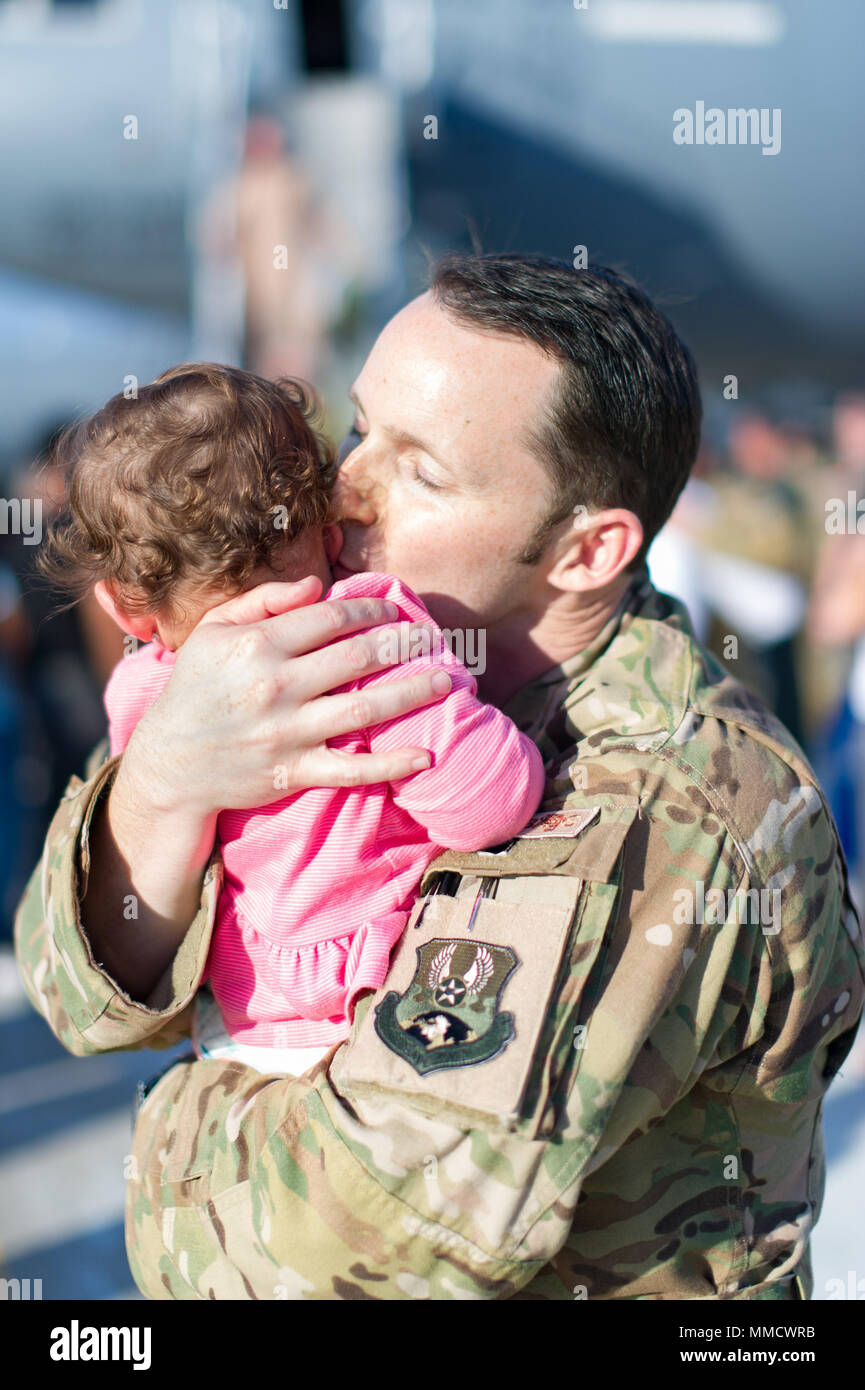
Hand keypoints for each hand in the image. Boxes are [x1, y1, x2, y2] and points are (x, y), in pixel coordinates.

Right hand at [123, 575, 451, 819]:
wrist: (169, 765)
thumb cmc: (193, 691)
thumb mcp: (211, 633)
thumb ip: (263, 601)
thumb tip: (317, 585)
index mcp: (257, 646)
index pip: (329, 618)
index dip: (369, 609)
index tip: (394, 609)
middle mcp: (276, 687)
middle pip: (357, 657)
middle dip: (403, 642)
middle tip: (433, 636)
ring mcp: (288, 732)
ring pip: (365, 709)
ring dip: (413, 692)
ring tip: (447, 679)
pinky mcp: (294, 772)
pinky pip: (352, 768)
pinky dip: (392, 764)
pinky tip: (426, 755)